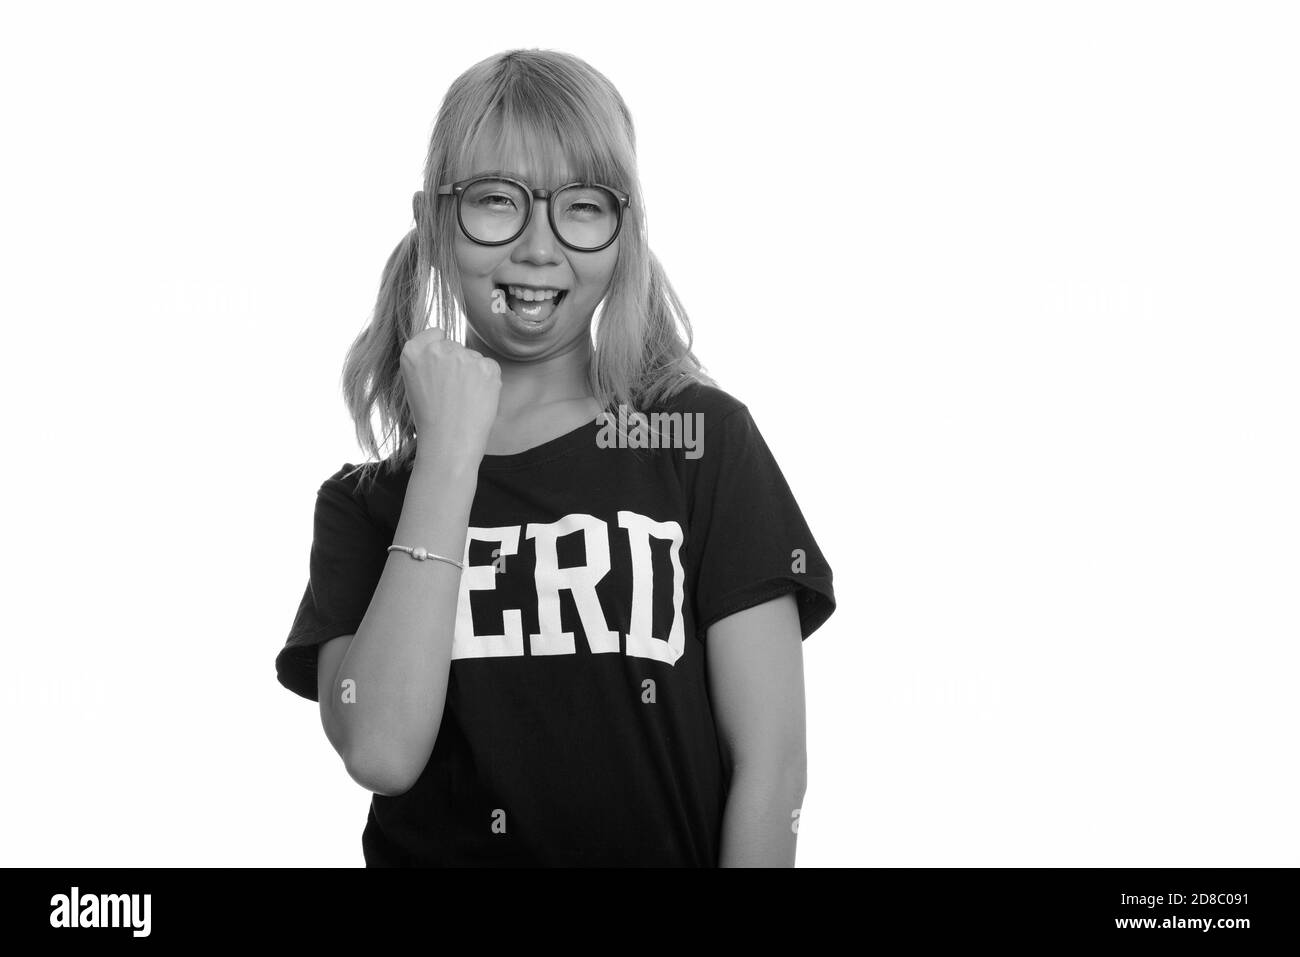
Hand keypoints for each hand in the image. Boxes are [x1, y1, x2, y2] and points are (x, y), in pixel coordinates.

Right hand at [400, 326, 500, 465]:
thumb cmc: (431, 418)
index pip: (435, 334)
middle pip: (455, 347)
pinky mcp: (487, 367)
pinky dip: (488, 382)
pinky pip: (490, 367)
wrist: (449, 442)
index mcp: (412, 351)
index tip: (441, 369)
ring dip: (472, 374)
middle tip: (452, 394)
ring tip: (463, 400)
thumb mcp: (415, 383)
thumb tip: (445, 341)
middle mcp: (438, 349)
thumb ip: (427, 360)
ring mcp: (464, 356)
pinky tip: (477, 400)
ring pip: (473, 358)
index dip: (440, 352)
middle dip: (457, 365)